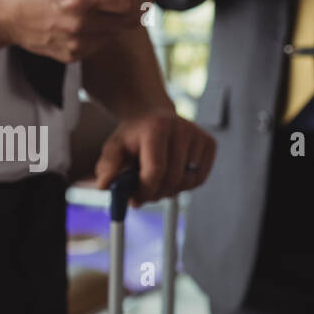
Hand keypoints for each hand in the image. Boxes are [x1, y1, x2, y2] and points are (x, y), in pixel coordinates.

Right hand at [0, 0, 153, 63]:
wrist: (0, 12)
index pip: (130, 0)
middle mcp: (80, 23)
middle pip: (131, 20)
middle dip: (137, 5)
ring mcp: (76, 42)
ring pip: (116, 32)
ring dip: (117, 17)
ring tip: (102, 3)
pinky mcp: (71, 55)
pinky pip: (99, 44)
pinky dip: (100, 31)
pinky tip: (85, 18)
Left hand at [93, 107, 215, 206]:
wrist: (152, 115)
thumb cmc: (133, 136)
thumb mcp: (114, 147)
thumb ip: (108, 166)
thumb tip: (104, 185)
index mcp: (156, 128)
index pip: (156, 169)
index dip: (146, 190)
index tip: (135, 199)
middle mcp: (181, 129)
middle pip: (173, 178)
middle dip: (156, 193)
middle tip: (143, 194)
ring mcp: (198, 134)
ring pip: (188, 182)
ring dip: (170, 190)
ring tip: (156, 180)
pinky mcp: (209, 142)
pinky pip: (199, 178)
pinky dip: (185, 185)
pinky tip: (172, 174)